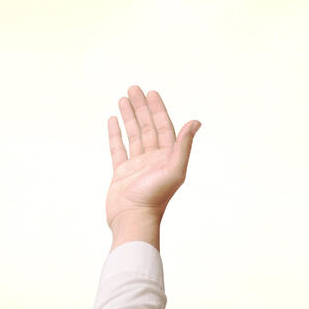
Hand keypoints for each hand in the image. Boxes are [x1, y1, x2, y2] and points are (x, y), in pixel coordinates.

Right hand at [105, 85, 199, 247]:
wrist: (133, 220)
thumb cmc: (155, 198)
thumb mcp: (174, 170)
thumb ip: (183, 146)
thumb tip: (195, 122)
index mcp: (167, 157)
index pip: (163, 127)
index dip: (158, 109)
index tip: (151, 93)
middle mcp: (153, 159)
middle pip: (147, 127)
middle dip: (141, 107)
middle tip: (133, 88)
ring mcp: (136, 165)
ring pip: (133, 134)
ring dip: (128, 116)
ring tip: (122, 99)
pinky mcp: (121, 173)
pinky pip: (118, 149)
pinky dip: (116, 134)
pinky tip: (113, 121)